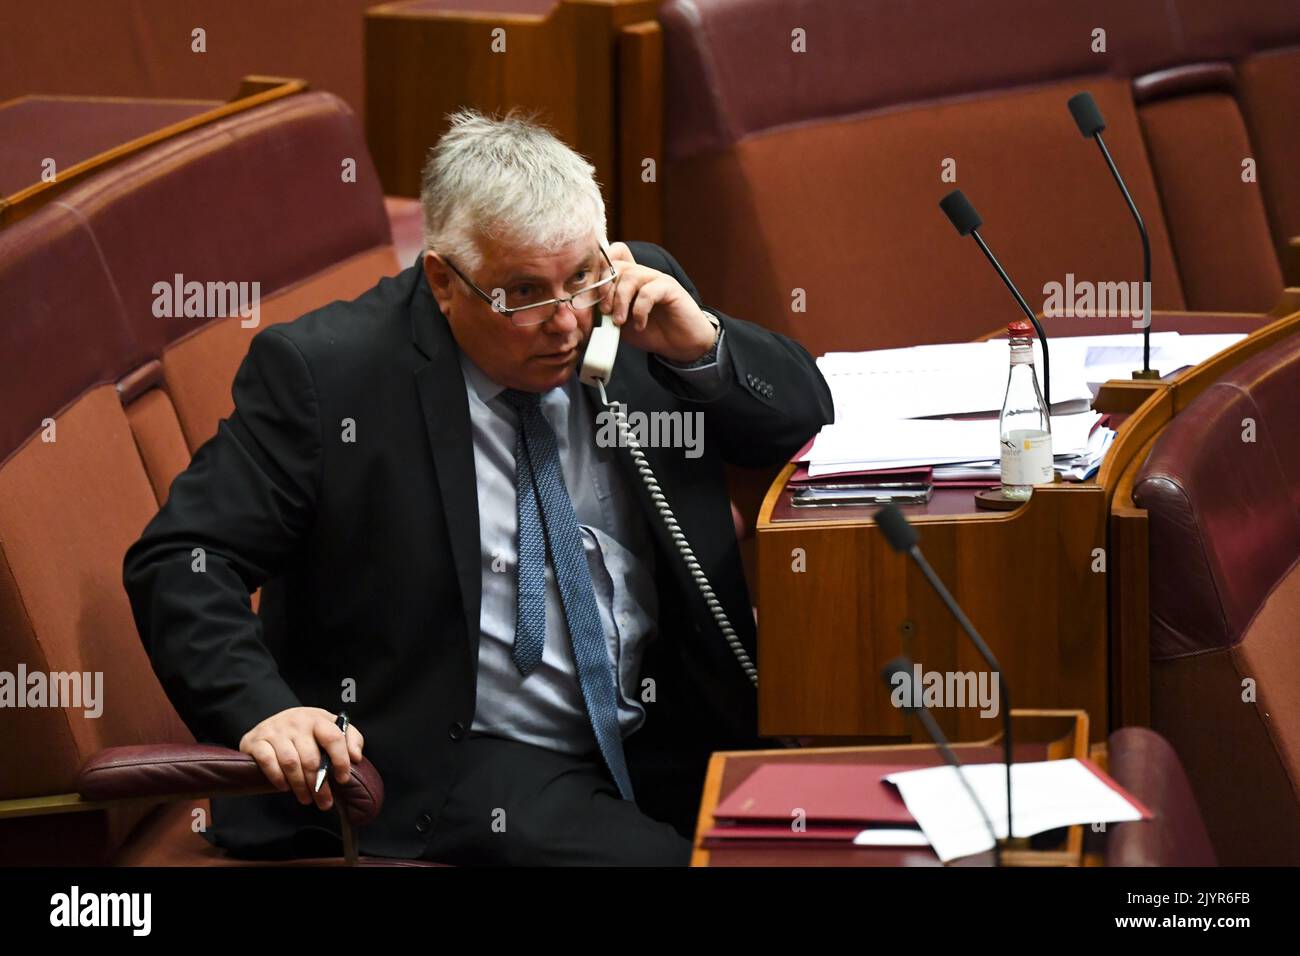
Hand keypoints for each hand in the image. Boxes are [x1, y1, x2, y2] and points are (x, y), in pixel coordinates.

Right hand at [239, 707, 364, 811]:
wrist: (271, 723)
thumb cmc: (306, 731)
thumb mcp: (330, 728)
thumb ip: (350, 739)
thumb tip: (356, 757)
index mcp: (318, 719)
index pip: (333, 738)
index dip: (340, 761)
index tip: (343, 779)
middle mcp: (297, 722)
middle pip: (311, 758)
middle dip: (319, 785)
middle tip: (324, 802)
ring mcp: (275, 730)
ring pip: (291, 763)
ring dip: (300, 786)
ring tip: (306, 799)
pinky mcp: (256, 741)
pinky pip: (269, 762)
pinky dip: (278, 778)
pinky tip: (285, 788)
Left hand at [603, 242, 716, 363]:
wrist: (680, 346)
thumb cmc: (651, 332)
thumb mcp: (621, 324)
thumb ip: (606, 312)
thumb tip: (586, 307)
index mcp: (629, 279)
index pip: (612, 256)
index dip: (598, 268)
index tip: (592, 294)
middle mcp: (642, 274)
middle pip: (617, 265)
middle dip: (606, 289)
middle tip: (605, 311)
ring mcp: (657, 279)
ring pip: (631, 277)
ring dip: (620, 302)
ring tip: (620, 321)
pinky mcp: (670, 288)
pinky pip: (648, 292)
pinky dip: (639, 310)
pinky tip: (640, 324)